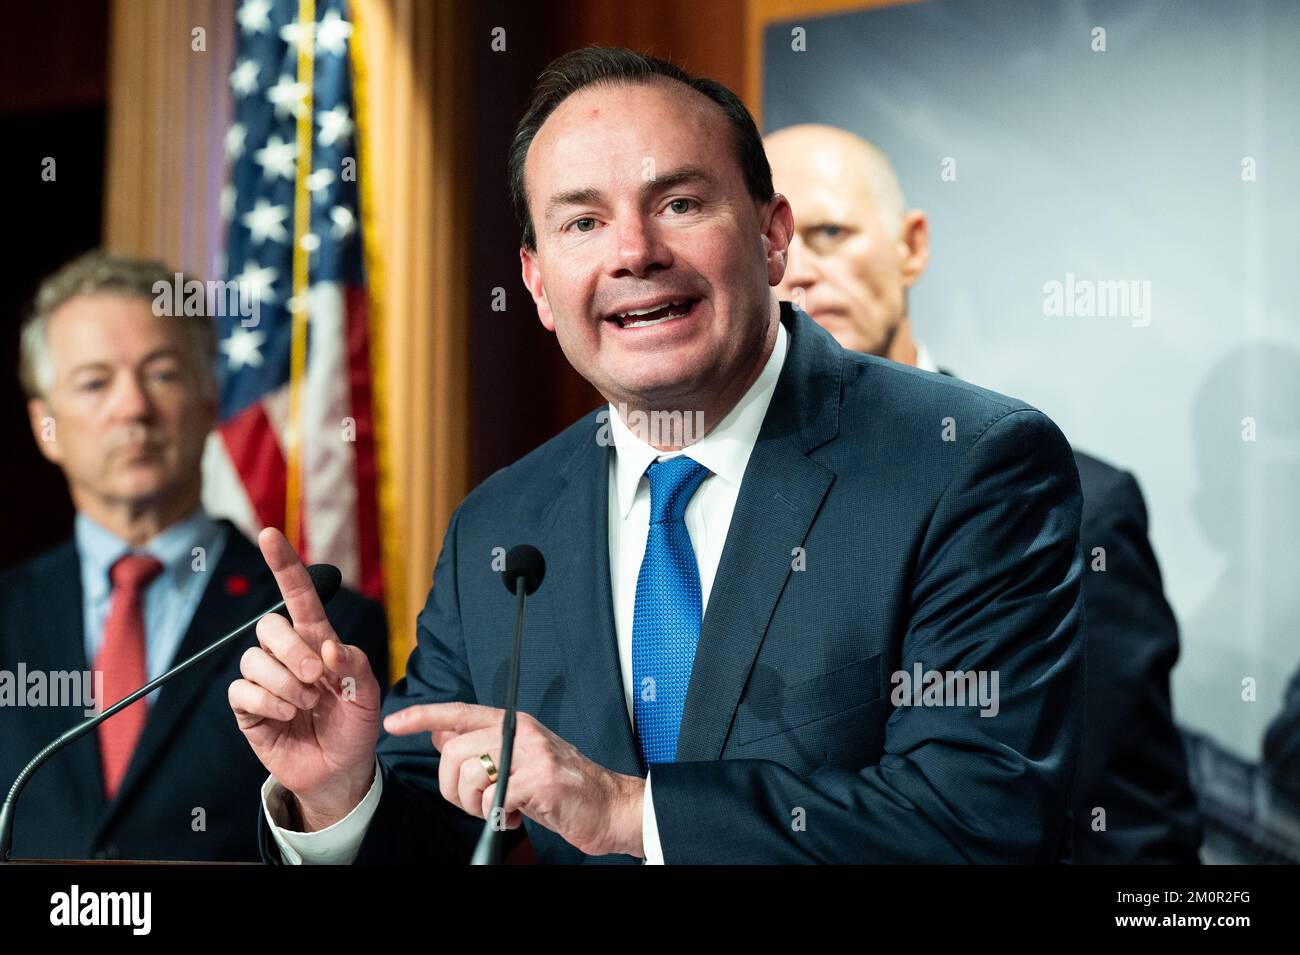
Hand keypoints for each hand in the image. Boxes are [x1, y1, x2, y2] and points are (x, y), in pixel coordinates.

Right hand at [228, 528, 381, 830]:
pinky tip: (285, 715)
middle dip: (293, 651)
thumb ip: (355, 664)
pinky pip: (242, 691)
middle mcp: (287, 653)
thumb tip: (327, 649)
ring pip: (254, 659)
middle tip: (318, 679)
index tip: (270, 534)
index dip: (284, 564)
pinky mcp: (248, 707)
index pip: (298, 595)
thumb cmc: (355, 725)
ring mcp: (264, 679)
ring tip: (307, 705)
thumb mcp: (368, 693)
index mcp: (318, 640)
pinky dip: (268, 703)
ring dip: (285, 684)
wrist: (341, 770)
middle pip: (269, 626)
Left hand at [385, 702, 645, 857]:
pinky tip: (518, 815)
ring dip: (477, 805)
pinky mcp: (540, 781)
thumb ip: (483, 743)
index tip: (395, 723)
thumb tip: (442, 732)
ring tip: (501, 809)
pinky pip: (494, 798)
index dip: (423, 715)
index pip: (459, 712)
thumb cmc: (563, 787)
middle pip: (455, 753)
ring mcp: (533, 754)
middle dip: (454, 789)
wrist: (611, 807)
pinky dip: (499, 816)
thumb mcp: (519, 759)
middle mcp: (523, 731)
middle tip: (477, 803)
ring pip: (471, 776)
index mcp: (515, 724)